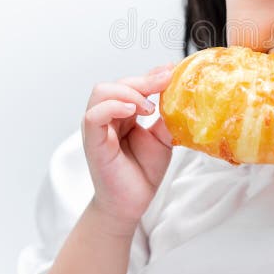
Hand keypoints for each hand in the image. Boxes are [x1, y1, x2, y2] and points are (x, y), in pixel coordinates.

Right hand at [81, 62, 176, 233]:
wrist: (132, 203)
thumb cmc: (143, 171)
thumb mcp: (163, 138)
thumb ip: (167, 116)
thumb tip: (180, 94)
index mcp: (123, 112)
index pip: (132, 84)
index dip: (151, 75)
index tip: (172, 71)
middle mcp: (107, 116)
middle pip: (117, 83)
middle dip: (143, 80)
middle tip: (165, 83)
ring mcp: (98, 128)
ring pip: (101, 92)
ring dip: (129, 92)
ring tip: (149, 107)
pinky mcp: (93, 142)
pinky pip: (94, 116)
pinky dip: (112, 106)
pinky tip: (132, 110)